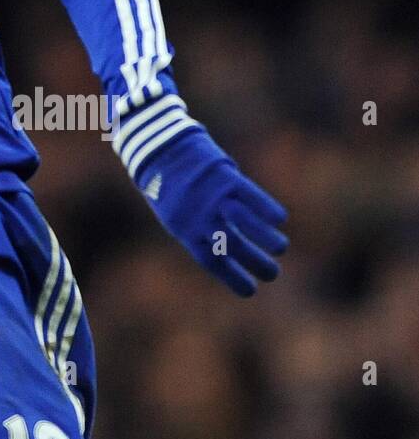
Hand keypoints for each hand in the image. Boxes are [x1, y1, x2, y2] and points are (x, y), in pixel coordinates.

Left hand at [123, 102, 288, 295]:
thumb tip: (228, 253)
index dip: (233, 278)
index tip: (251, 290)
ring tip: (280, 247)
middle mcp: (199, 215)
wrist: (158, 147)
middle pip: (232, 245)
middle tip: (273, 273)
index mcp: (184, 229)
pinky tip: (280, 219)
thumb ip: (199, 232)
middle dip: (256, 263)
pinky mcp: (224, 175)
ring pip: (245, 222)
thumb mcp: (174, 213)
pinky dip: (267, 208)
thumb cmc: (166, 184)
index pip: (212, 261)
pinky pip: (251, 195)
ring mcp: (213, 195)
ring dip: (267, 238)